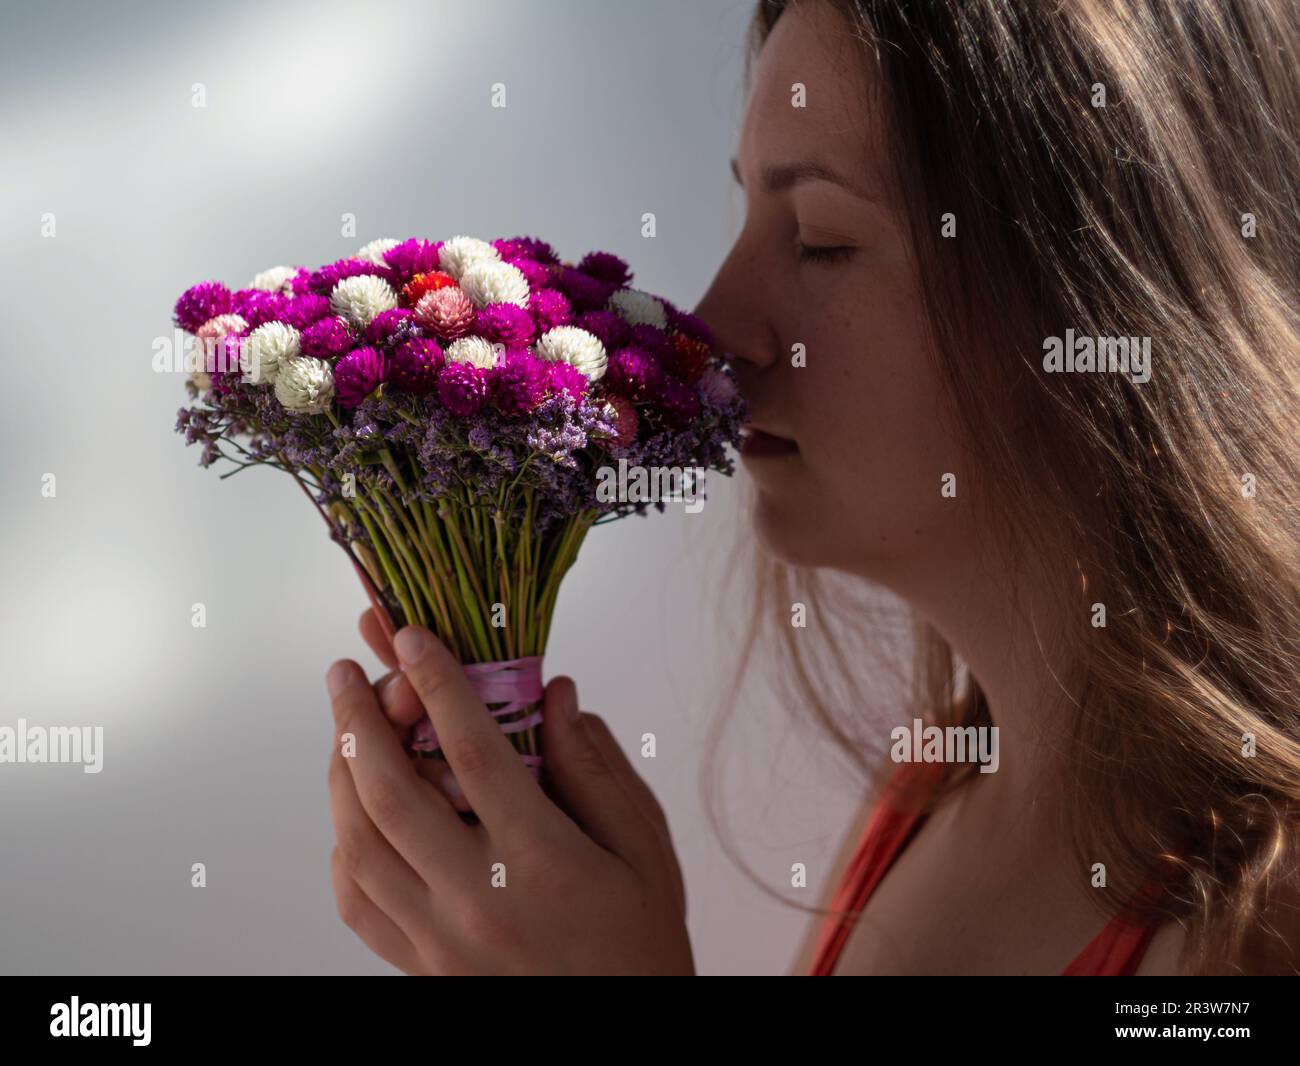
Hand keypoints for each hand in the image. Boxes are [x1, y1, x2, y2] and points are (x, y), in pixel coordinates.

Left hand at [325, 615, 693, 974]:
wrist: (623, 1039)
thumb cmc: (640, 943)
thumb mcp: (643, 848)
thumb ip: (595, 768)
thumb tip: (554, 694)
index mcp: (540, 861)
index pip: (472, 750)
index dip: (437, 682)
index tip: (412, 638)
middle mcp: (477, 900)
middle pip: (389, 793)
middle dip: (357, 720)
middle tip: (346, 673)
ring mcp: (439, 940)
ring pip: (358, 845)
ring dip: (340, 776)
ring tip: (345, 731)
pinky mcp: (420, 968)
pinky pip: (357, 902)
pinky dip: (342, 847)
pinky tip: (356, 815)